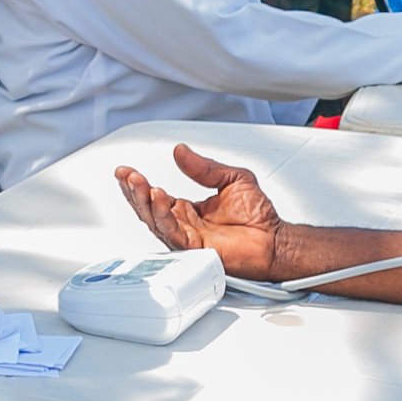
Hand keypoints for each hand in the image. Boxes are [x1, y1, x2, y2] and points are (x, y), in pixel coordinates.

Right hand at [115, 145, 284, 279]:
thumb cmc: (258, 215)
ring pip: (156, 221)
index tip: (126, 171)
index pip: (156, 197)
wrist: (274, 238)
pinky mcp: (196, 249)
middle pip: (149, 209)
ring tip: (140, 183)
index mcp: (189, 210)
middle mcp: (184, 225)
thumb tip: (182, 151)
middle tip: (127, 175)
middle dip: (134, 192)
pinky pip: (173, 233)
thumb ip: (204, 167)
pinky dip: (164, 216)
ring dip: (144, 201)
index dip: (139, 184)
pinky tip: (160, 199)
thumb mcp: (231, 179)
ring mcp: (188, 238)